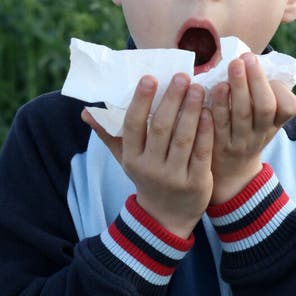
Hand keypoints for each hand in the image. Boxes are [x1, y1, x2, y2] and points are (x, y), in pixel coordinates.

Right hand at [81, 73, 213, 237]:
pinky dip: (205, 131)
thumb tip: (86, 111)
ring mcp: (174, 177)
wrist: (166, 218)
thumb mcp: (126, 158)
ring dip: (190, 111)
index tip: (149, 78)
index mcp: (132, 158)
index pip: (134, 125)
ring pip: (182, 138)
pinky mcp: (196, 183)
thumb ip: (109, 133)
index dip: (141, 101)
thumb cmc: (146, 176)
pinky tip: (209, 112)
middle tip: (182, 76)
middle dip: (171, 100)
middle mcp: (150, 168)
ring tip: (197, 88)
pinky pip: (201, 153)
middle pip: (160, 128)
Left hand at [209, 53, 295, 204]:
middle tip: (246, 58)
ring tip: (232, 66)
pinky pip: (219, 125)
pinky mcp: (219, 145)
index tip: (260, 64)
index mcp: (275, 122)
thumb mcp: (262, 116)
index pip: (288, 107)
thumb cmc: (245, 129)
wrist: (231, 172)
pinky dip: (217, 105)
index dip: (278, 88)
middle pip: (264, 107)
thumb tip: (246, 56)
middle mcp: (260, 132)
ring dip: (237, 88)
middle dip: (256, 80)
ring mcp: (240, 141)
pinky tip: (211, 88)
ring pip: (241, 114)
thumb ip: (259, 90)